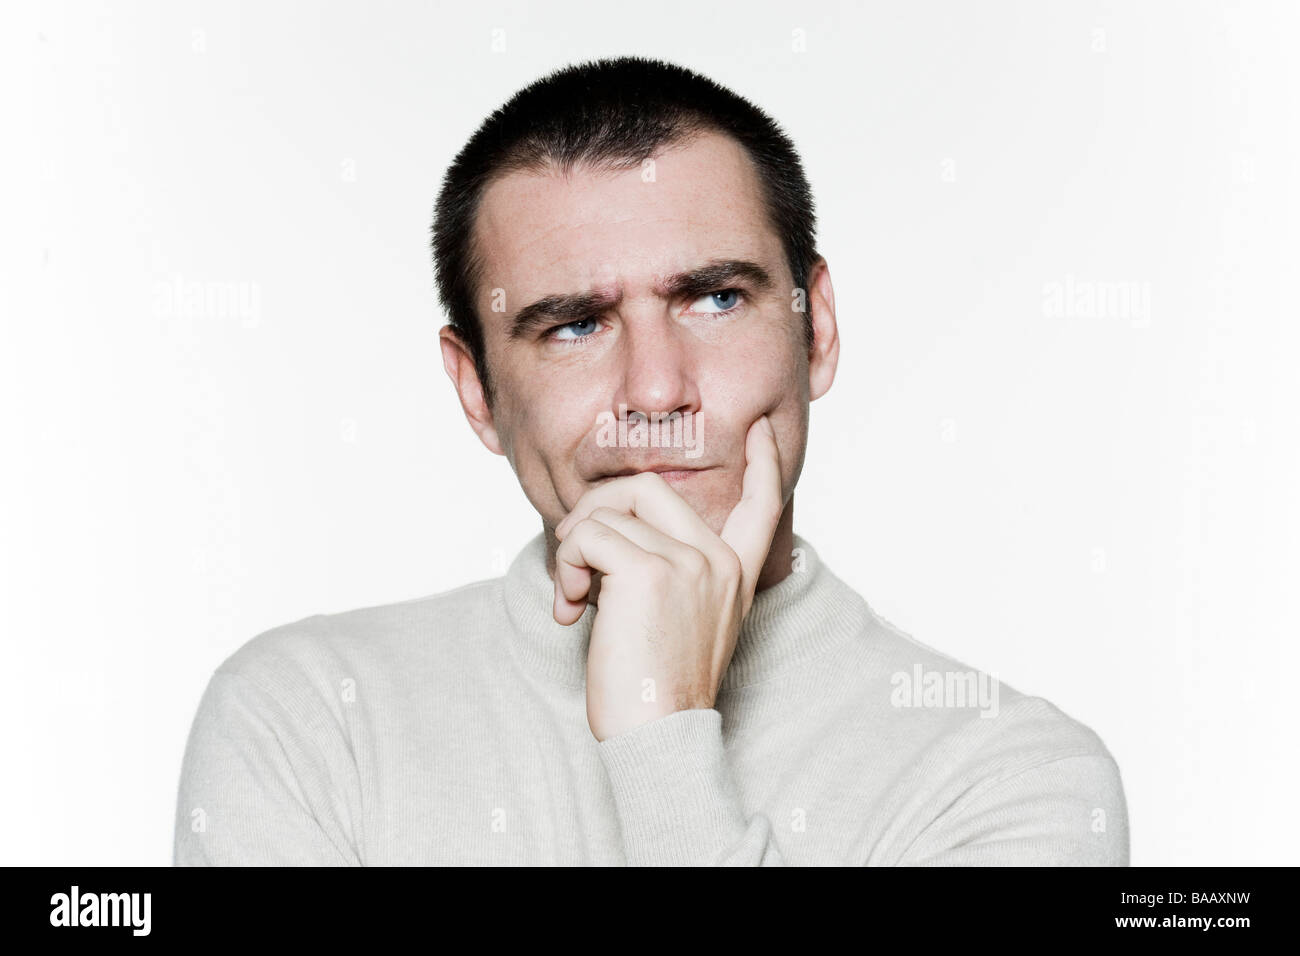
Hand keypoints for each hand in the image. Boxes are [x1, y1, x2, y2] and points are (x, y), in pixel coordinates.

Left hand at [552, 415, 783, 740]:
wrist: (659, 736)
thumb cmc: (659, 690)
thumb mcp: (684, 623)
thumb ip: (670, 574)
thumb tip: (610, 533)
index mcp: (735, 574)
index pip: (762, 503)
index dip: (764, 462)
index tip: (762, 430)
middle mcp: (717, 561)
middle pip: (647, 487)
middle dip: (596, 509)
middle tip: (575, 558)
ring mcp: (687, 562)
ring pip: (608, 511)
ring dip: (572, 548)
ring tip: (572, 595)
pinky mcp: (647, 572)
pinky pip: (587, 538)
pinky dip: (565, 567)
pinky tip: (569, 608)